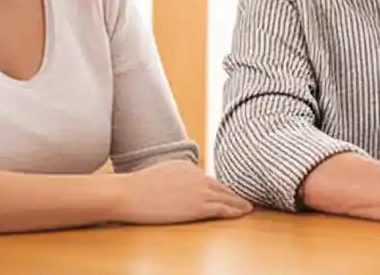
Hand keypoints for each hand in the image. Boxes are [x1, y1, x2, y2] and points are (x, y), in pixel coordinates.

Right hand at [114, 160, 253, 223]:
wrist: (130, 193)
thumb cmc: (137, 189)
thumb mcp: (159, 176)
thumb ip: (172, 179)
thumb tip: (175, 189)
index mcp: (186, 167)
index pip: (207, 179)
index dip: (218, 188)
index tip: (228, 192)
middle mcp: (197, 175)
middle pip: (220, 186)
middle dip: (234, 193)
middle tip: (246, 198)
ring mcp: (199, 190)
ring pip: (225, 197)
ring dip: (239, 203)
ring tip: (249, 207)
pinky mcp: (199, 206)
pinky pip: (222, 208)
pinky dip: (235, 210)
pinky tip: (242, 213)